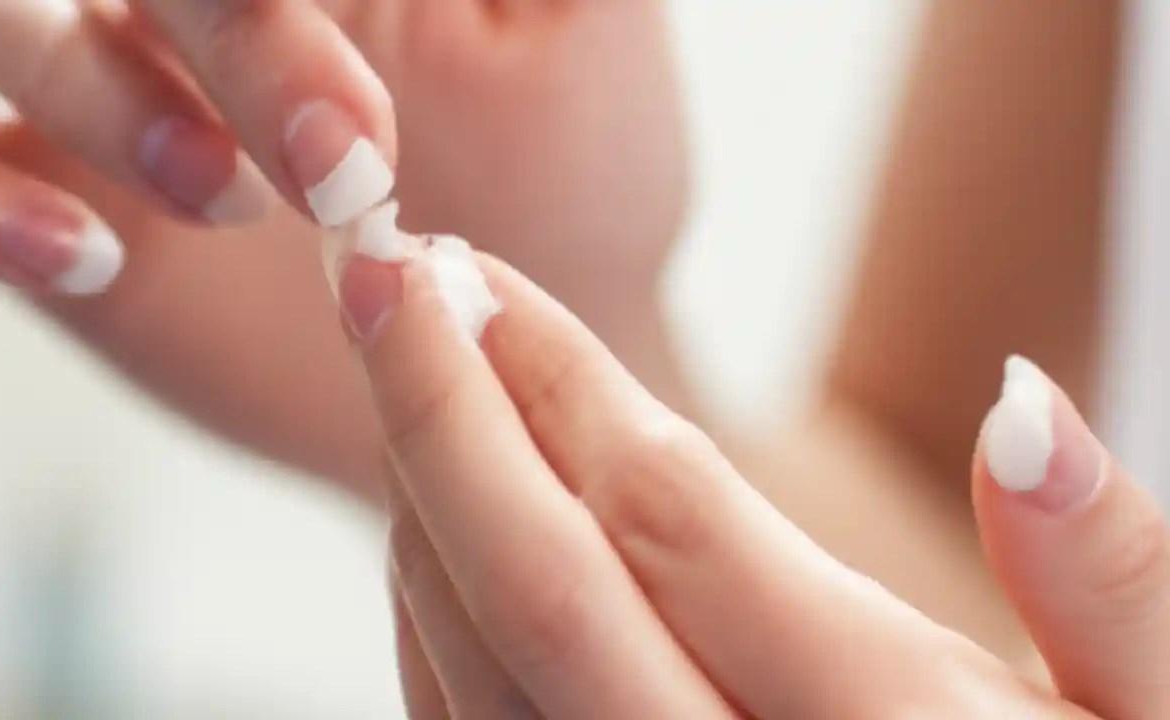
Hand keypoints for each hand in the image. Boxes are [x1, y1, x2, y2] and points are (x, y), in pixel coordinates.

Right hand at [0, 0, 687, 487]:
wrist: (507, 336)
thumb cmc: (572, 170)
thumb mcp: (580, 24)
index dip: (252, 3)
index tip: (364, 119)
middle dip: (217, 29)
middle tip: (336, 158)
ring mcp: (94, 74)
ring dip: (87, 90)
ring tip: (228, 202)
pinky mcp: (36, 188)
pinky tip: (88, 260)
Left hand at [325, 221, 1168, 716]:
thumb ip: (1111, 577)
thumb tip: (1023, 409)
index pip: (669, 517)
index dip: (557, 376)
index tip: (482, 272)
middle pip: (534, 584)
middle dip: (438, 409)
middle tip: (381, 272)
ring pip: (472, 665)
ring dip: (422, 499)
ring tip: (406, 362)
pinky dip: (429, 612)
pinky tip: (434, 517)